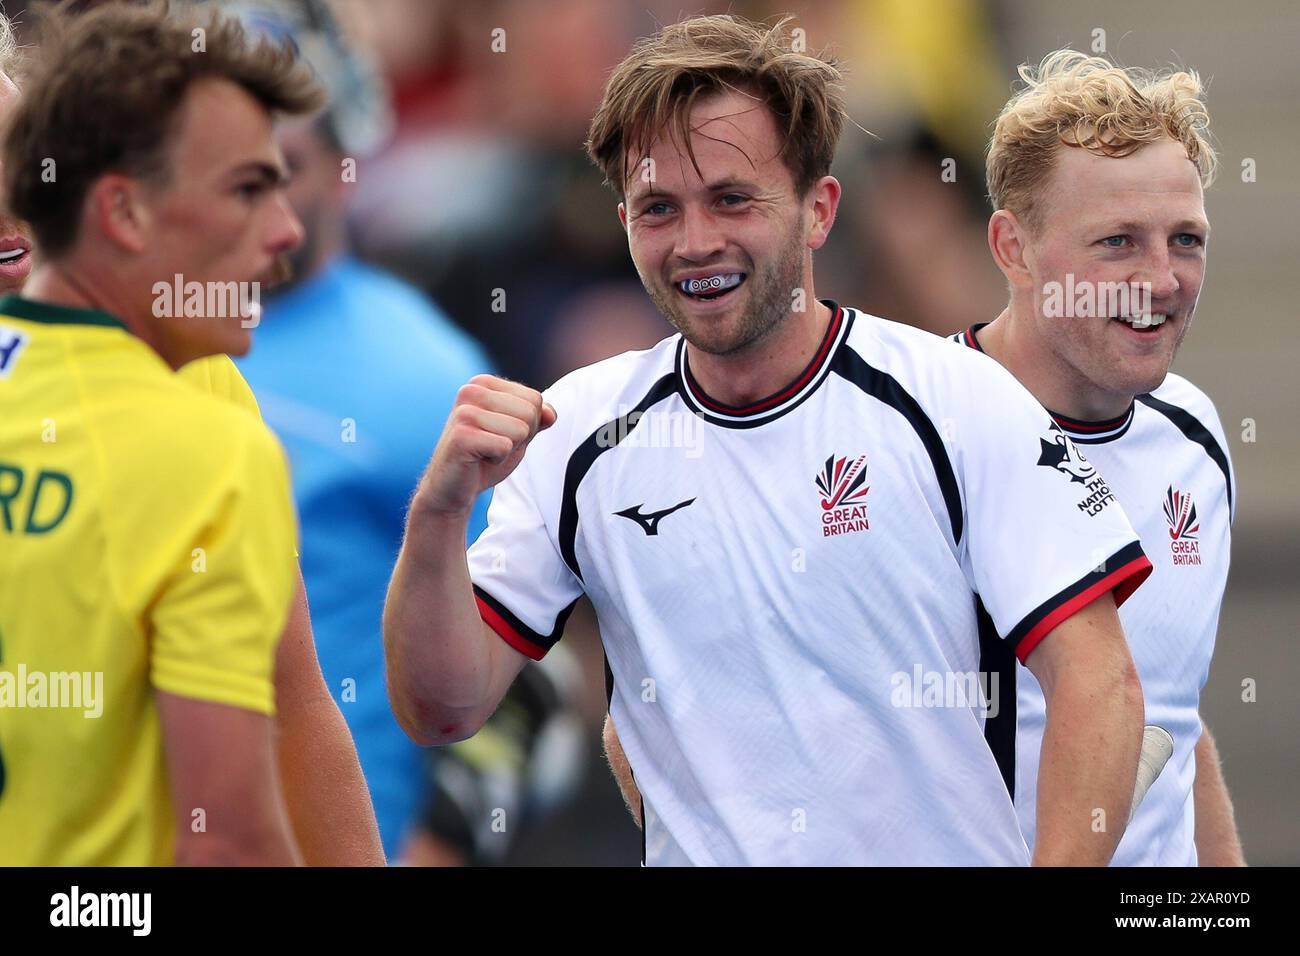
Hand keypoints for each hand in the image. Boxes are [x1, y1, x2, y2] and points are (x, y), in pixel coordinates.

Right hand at [417, 375, 555, 517]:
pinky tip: (478, 460)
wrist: (452, 488)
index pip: (535, 399)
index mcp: (483, 383)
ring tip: (485, 452)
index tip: (501, 434)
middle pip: (530, 412)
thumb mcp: (516, 433)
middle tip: (493, 446)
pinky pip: (505, 446)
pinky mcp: (462, 435)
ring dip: (508, 449)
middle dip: (520, 437)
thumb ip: (536, 418)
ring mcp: (464, 412)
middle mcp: (471, 390)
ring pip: (521, 429)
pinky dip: (498, 460)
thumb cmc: (484, 457)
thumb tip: (551, 413)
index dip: (527, 425)